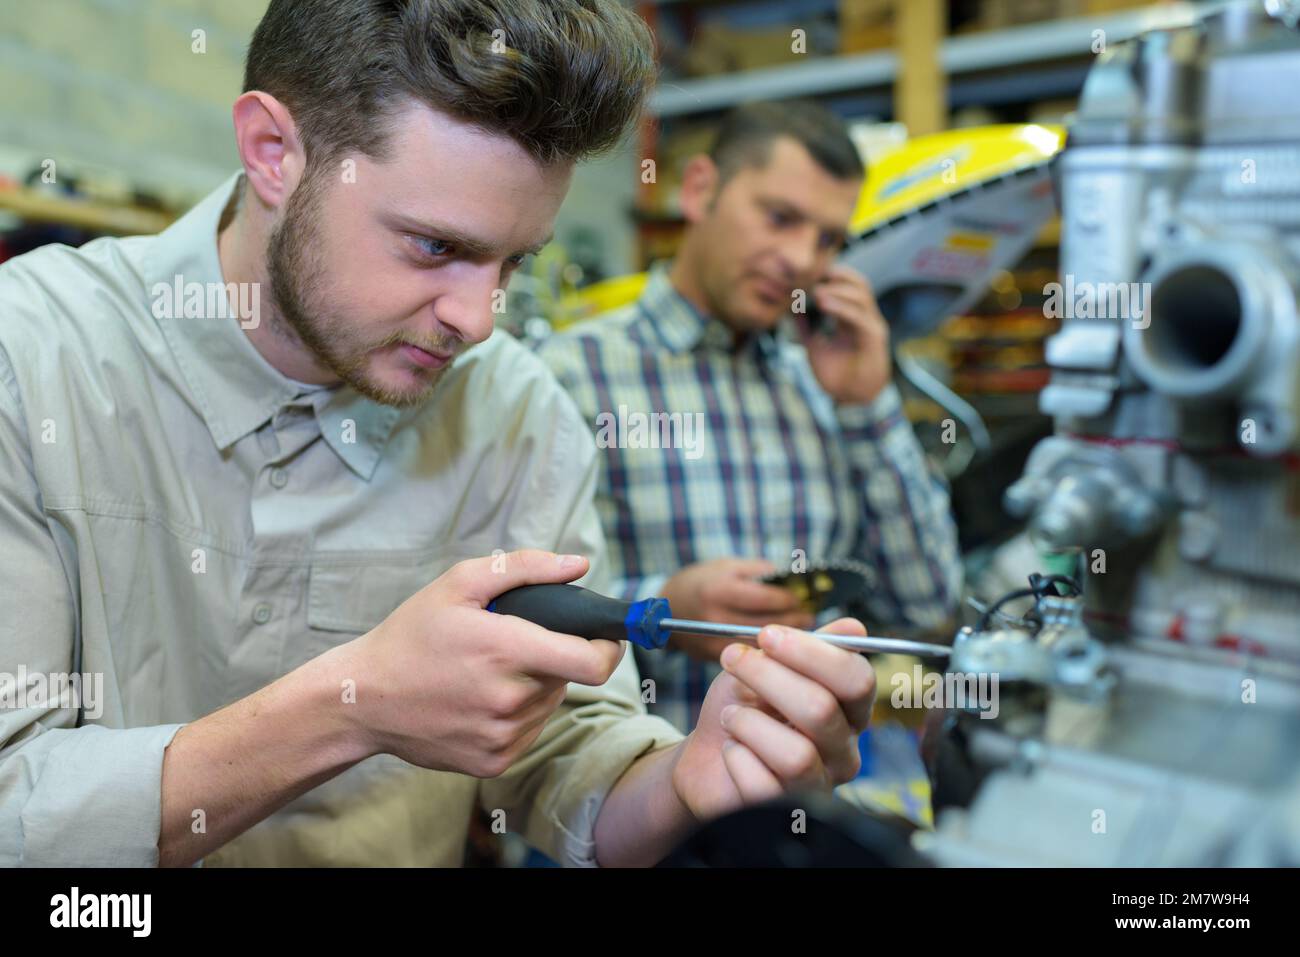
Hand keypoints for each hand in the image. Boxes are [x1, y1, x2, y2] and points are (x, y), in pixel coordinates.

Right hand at [336, 549, 624, 777]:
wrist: (362, 700)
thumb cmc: (412, 635)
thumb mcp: (459, 584)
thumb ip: (526, 568)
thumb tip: (581, 564)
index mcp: (506, 651)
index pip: (593, 663)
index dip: (608, 647)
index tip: (603, 636)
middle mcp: (509, 699)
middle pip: (569, 678)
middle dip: (557, 657)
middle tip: (516, 644)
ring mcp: (502, 737)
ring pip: (549, 704)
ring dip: (536, 685)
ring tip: (490, 671)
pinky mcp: (493, 762)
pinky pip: (529, 731)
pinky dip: (518, 713)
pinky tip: (481, 699)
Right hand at [659, 558, 814, 662]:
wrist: (667, 606)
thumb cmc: (703, 580)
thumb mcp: (729, 565)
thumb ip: (761, 572)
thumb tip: (796, 581)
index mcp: (720, 590)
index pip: (766, 599)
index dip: (791, 599)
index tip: (806, 597)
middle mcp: (716, 618)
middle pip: (767, 624)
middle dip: (794, 620)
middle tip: (811, 614)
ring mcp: (714, 641)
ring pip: (762, 644)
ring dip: (786, 639)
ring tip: (803, 630)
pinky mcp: (715, 658)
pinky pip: (750, 656)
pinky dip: (769, 651)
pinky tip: (784, 645)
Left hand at [670, 618, 875, 822]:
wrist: (707, 754)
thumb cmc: (744, 706)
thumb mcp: (768, 665)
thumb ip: (806, 647)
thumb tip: (854, 628)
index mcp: (849, 710)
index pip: (857, 680)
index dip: (812, 653)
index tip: (767, 635)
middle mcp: (844, 750)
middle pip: (822, 709)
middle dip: (768, 677)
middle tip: (732, 659)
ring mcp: (819, 784)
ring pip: (795, 754)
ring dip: (749, 724)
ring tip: (730, 716)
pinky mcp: (785, 810)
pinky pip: (763, 785)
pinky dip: (736, 757)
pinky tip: (731, 749)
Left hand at [799, 264, 891, 405]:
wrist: (852, 399)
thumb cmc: (837, 375)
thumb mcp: (814, 347)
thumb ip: (804, 329)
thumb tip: (790, 310)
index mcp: (852, 318)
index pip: (849, 287)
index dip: (834, 276)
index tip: (811, 273)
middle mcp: (865, 318)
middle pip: (860, 285)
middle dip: (840, 276)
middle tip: (816, 274)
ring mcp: (872, 326)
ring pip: (861, 297)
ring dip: (838, 291)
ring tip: (817, 291)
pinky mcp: (875, 339)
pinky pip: (861, 317)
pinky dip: (842, 308)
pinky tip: (825, 305)